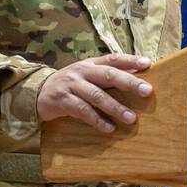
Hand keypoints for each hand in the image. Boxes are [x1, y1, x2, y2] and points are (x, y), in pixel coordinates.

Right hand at [37, 53, 154, 132]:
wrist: (37, 93)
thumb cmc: (71, 84)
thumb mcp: (87, 75)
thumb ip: (108, 74)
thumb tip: (137, 74)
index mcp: (90, 64)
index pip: (113, 59)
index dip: (130, 60)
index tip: (148, 63)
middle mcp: (82, 72)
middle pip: (108, 75)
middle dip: (129, 83)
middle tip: (147, 91)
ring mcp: (71, 86)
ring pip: (97, 96)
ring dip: (116, 107)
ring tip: (131, 118)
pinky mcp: (62, 101)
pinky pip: (83, 112)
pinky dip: (97, 121)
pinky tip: (109, 128)